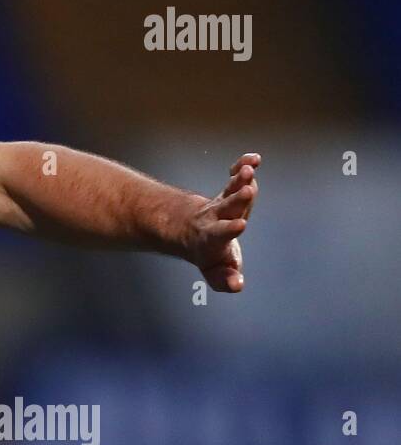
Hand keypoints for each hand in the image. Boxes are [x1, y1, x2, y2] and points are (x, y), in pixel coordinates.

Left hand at [183, 153, 260, 292]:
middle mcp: (217, 218)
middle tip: (247, 190)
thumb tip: (237, 285)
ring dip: (240, 179)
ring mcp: (223, 203)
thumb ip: (225, 278)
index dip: (228, 229)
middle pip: (227, 207)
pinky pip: (235, 177)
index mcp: (213, 238)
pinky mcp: (229, 192)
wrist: (191, 231)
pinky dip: (243, 166)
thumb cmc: (209, 254)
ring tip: (250, 169)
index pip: (220, 234)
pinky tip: (254, 158)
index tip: (239, 225)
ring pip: (231, 190)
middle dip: (238, 200)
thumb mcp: (215, 271)